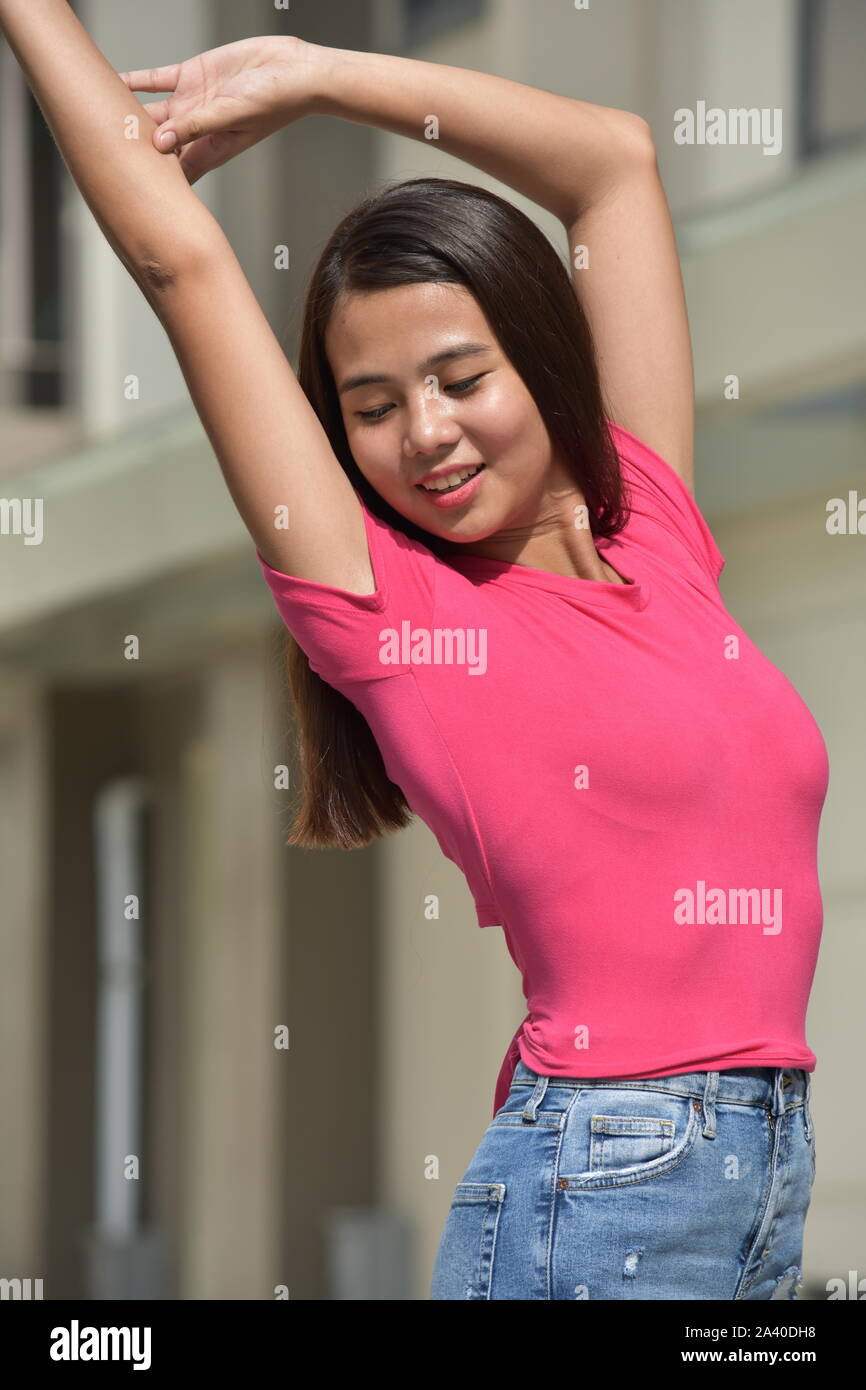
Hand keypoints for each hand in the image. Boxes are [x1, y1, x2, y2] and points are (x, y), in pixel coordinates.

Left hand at [118, 35, 322, 183]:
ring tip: (99, 116)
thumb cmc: (276, 102)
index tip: (131, 189)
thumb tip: (159, 143)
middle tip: (103, 152)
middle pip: (156, 145)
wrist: (293, 69)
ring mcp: (193, 101)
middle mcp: (197, 129)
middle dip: (134, 150)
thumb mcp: (232, 115)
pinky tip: (114, 83)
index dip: (155, 182)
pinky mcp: (193, 75)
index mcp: (210, 150)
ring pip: (152, 112)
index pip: (175, 174)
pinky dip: (136, 81)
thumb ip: (194, 126)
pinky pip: (157, 80)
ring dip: (129, 114)